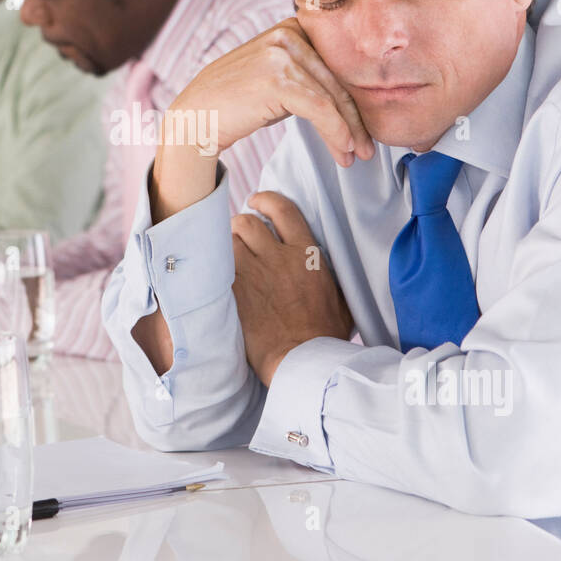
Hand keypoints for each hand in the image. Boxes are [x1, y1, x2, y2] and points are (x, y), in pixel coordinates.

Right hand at [172, 17, 371, 165]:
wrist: (196, 116)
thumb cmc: (237, 102)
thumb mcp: (277, 77)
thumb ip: (308, 74)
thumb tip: (350, 98)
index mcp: (291, 26)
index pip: (336, 64)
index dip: (355, 98)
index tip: (365, 127)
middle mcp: (287, 33)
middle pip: (337, 81)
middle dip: (356, 120)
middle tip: (368, 148)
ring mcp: (280, 53)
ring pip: (331, 98)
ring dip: (348, 132)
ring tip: (355, 155)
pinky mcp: (276, 79)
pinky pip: (319, 108)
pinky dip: (336, 132)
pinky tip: (343, 150)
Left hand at [231, 191, 353, 386]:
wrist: (301, 361)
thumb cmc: (326, 335)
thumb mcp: (343, 299)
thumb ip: (333, 275)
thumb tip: (331, 265)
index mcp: (307, 254)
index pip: (283, 210)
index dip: (265, 200)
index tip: (256, 201)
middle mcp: (278, 258)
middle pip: (248, 222)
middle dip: (241, 225)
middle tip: (242, 237)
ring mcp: (254, 274)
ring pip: (230, 241)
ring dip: (228, 245)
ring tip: (231, 256)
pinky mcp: (235, 292)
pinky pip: (218, 266)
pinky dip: (217, 266)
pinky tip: (220, 274)